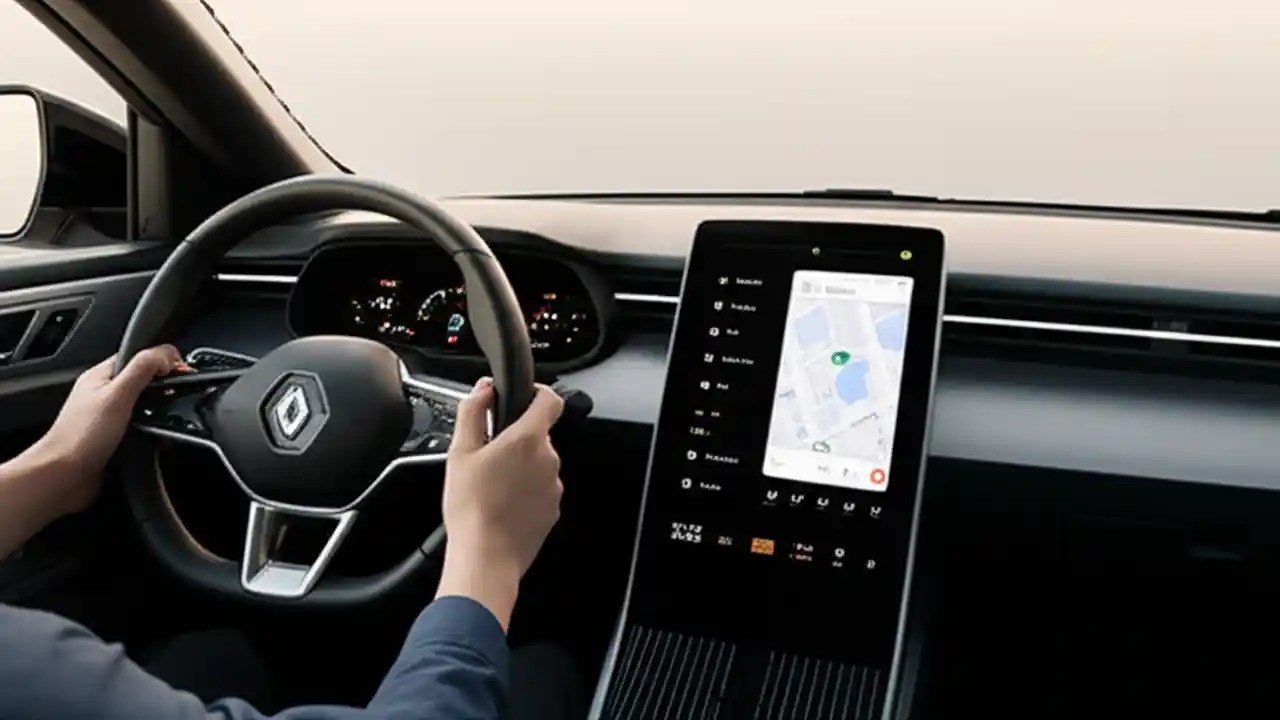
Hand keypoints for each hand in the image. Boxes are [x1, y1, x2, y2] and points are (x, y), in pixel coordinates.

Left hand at [28, 345, 185, 516]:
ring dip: (162, 412)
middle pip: (146, 381)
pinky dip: (156, 432)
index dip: (164, 361)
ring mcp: (110, 417)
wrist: (64, 479)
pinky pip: (145, 428)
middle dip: (166, 389)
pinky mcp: (117, 439)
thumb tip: (168, 354)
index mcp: (102, 376)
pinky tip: (159, 439)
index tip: (182, 374)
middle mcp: (105, 395)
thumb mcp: (117, 394)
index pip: (140, 356)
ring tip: (169, 420)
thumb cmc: (81, 437)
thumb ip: (143, 369)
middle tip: (178, 398)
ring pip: (147, 406)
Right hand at [437, 378, 564, 628]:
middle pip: (538, 436)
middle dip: (517, 441)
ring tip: (493, 486)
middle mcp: (548, 460)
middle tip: (489, 457)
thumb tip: (484, 388)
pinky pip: (541, 490)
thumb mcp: (460, 452)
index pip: (550, 400)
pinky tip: (503, 504)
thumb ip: (473, 412)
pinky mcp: (553, 509)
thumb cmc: (471, 508)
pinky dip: (526, 492)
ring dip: (521, 468)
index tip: (522, 400)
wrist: (486, 557)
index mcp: (527, 440)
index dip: (537, 394)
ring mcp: (554, 486)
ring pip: (539, 464)